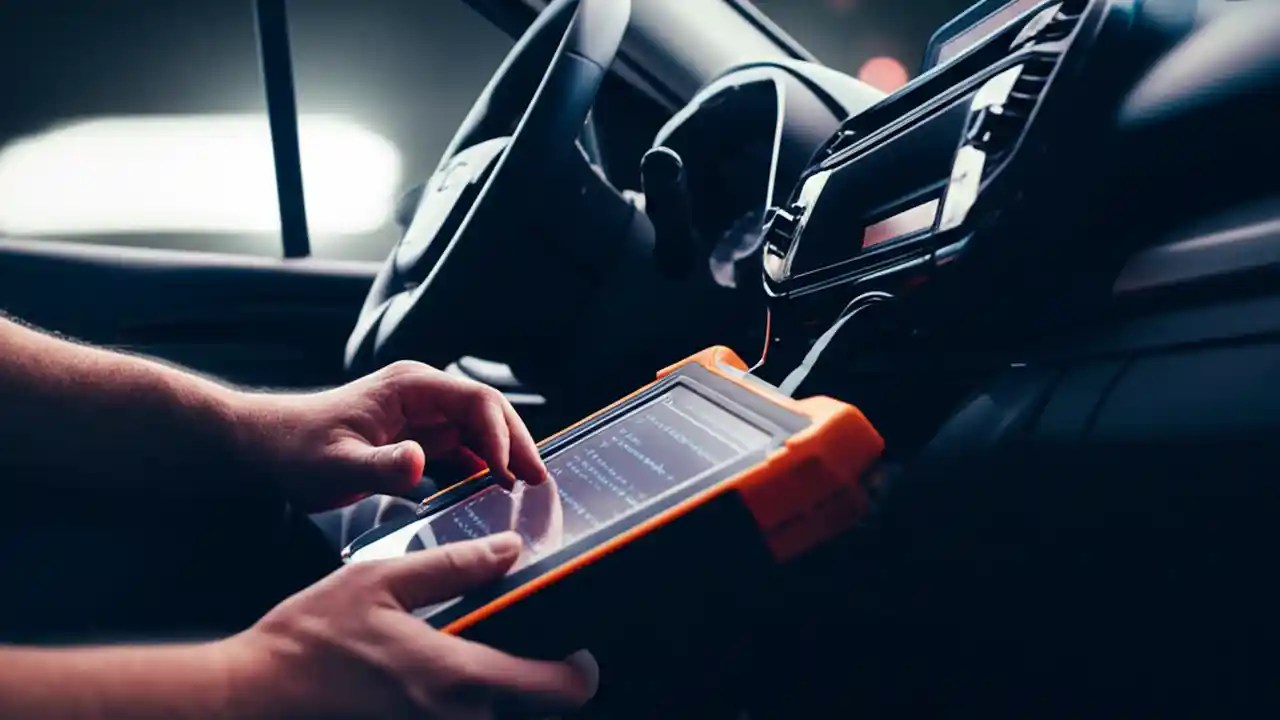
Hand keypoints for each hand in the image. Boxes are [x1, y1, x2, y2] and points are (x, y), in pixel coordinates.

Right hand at [220, 532, 597, 718]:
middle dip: (535, 682)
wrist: (248, 701)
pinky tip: (427, 688)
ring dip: (495, 697)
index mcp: (460, 677)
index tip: (573, 648)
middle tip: (510, 644)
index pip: (564, 689)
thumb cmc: (307, 643)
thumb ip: (453, 567)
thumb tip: (508, 550)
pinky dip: (460, 710)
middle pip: (536, 713)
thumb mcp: (381, 581)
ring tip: (461, 662)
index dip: (579, 668)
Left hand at [235, 361, 548, 509]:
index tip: (510, 473)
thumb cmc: (295, 448)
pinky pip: (461, 449)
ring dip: (504, 456)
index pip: (476, 401)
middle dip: (516, 444)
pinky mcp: (415, 439)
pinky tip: (492, 491)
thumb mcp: (337, 464)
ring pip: (480, 431)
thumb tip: (420, 462)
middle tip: (538, 480)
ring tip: (526, 488)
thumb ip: (381, 466)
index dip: (502, 434)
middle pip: (488, 412)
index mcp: (410, 387)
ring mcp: (421, 416)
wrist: (263, 447)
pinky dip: (481, 467)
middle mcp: (422, 395)